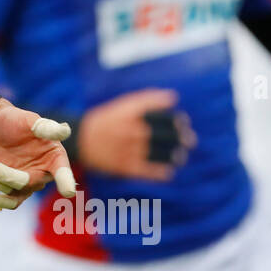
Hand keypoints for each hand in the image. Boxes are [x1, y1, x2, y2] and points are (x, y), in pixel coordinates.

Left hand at [0, 100, 74, 210]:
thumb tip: (65, 130)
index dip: (66, 181)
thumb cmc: (15, 120)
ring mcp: (26, 183)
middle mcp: (43, 174)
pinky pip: (6, 201)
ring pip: (12, 193)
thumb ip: (45, 127)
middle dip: (7, 176)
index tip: (67, 191)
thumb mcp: (29, 120)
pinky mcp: (11, 188)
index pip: (63, 171)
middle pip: (28, 183)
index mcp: (54, 157)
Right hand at [76, 89, 194, 180]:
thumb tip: (174, 97)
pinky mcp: (124, 167)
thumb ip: (148, 99)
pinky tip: (168, 172)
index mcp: (130, 114)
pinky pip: (148, 171)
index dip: (175, 120)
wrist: (80, 140)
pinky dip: (161, 173)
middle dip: (179, 138)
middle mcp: (130, 131)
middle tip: (190, 140)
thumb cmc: (107, 120)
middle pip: (163, 135)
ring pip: (159, 154)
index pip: (161, 116)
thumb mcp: (123, 105)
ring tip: (181, 156)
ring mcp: (128, 150)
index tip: (183, 122)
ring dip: (173, 155)